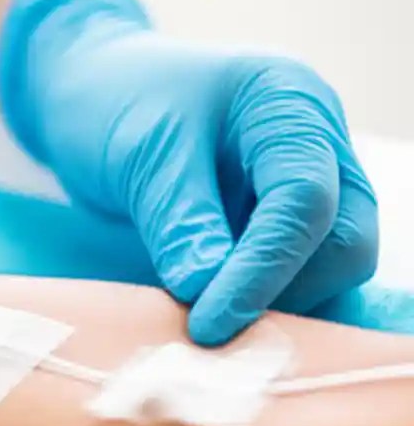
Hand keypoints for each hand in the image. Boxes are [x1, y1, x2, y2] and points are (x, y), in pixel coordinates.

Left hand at [0, 0, 376, 344]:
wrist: (84, 94)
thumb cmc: (112, 103)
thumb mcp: (141, 157)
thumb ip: (180, 223)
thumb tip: (207, 292)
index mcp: (290, 105)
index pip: (305, 200)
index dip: (263, 270)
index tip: (210, 322)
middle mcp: (316, 143)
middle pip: (341, 238)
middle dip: (283, 292)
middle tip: (210, 331)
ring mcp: (304, 182)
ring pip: (325, 265)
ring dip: (273, 303)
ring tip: (204, 327)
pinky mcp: (277, 219)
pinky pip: (293, 272)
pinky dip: (259, 299)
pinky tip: (213, 315)